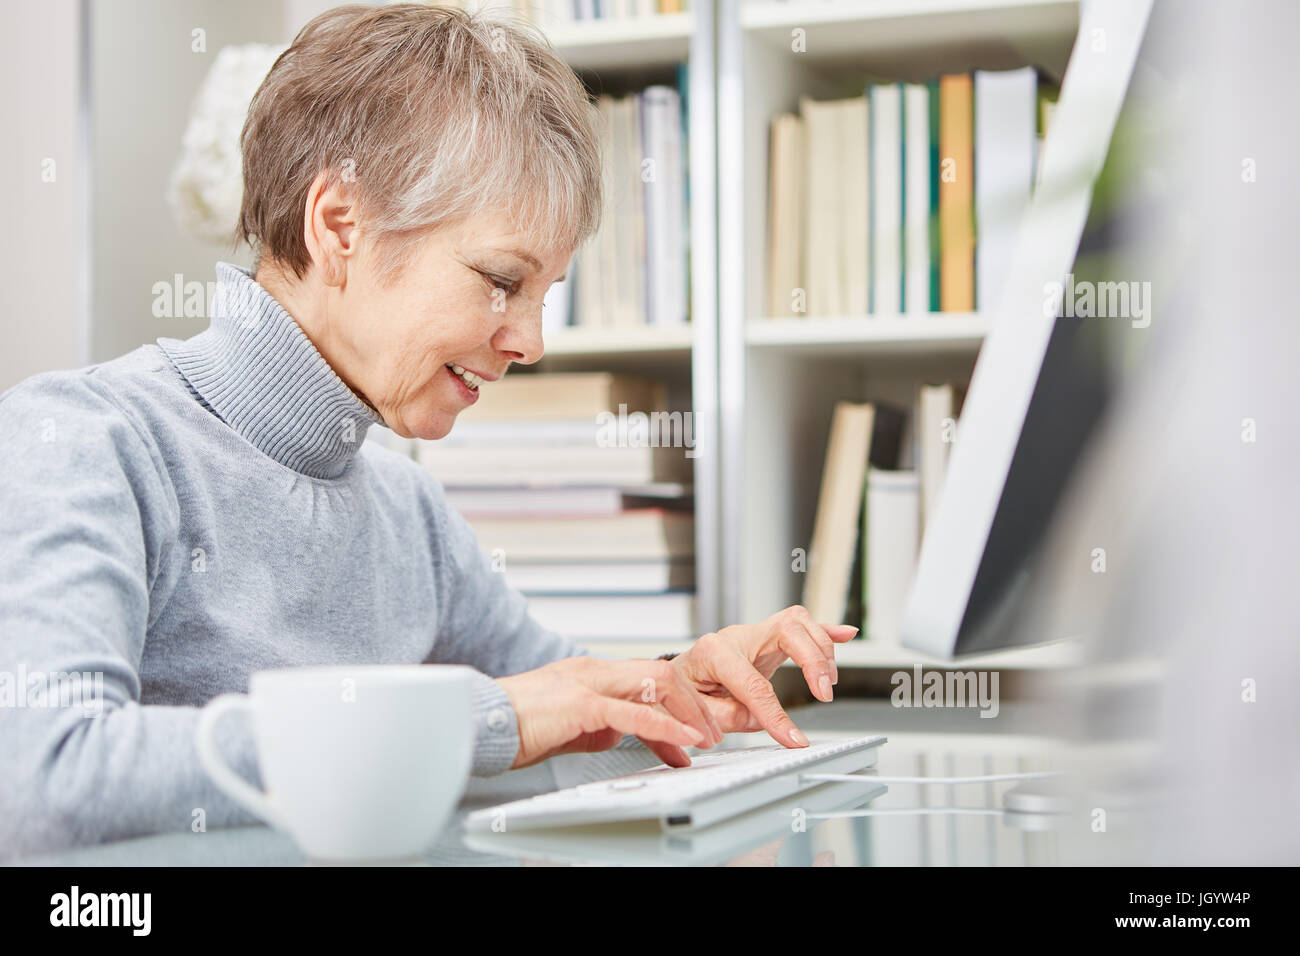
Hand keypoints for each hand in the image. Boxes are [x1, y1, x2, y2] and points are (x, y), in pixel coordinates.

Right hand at [497, 656, 724, 769]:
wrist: (482, 724)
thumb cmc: (516, 726)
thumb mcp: (568, 725)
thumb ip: (598, 725)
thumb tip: (623, 734)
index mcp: (591, 673)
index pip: (648, 679)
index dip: (678, 704)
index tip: (694, 731)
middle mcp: (594, 671)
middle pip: (661, 672)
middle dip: (694, 702)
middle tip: (711, 732)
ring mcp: (589, 683)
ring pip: (657, 682)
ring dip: (688, 711)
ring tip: (705, 738)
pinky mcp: (582, 704)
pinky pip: (635, 713)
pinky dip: (665, 726)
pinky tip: (681, 741)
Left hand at [671, 605, 858, 748]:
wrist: (672, 677)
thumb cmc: (681, 692)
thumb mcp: (695, 712)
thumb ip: (729, 716)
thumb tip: (763, 719)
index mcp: (712, 652)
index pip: (753, 684)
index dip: (776, 715)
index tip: (793, 739)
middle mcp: (735, 635)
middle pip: (786, 629)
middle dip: (811, 660)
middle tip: (824, 693)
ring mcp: (752, 633)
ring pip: (797, 622)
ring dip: (821, 649)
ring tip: (827, 682)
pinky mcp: (766, 638)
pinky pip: (801, 627)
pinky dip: (826, 631)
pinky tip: (846, 634)